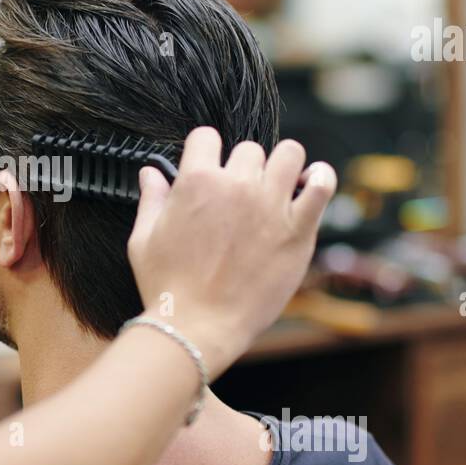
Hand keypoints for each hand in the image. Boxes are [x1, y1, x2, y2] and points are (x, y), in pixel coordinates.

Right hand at [127, 127, 335, 371]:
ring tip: (276, 186)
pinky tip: (310, 184)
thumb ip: (151, 200)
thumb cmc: (167, 287)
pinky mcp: (298, 230)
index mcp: (197, 182)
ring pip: (289, 154)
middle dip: (242, 168)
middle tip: (238, 197)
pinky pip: (321, 185)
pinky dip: (319, 178)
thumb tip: (151, 172)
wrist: (198, 327)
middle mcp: (237, 186)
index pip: (206, 137)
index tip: (208, 168)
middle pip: (249, 150)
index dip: (205, 152)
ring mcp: (270, 205)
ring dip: (282, 166)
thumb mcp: (144, 240)